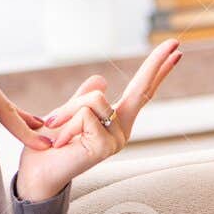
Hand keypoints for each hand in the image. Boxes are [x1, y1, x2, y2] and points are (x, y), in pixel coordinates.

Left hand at [15, 40, 182, 201]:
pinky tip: (59, 143)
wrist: (37, 172)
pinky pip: (85, 115)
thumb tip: (103, 80)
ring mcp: (117, 140)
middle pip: (141, 89)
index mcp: (117, 121)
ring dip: (66, 110)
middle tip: (176, 41)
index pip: (141, 91)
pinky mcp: (106, 147)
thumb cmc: (50, 145)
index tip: (175, 50)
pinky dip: (65, 124)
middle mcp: (123, 130)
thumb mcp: (68, 113)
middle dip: (156, 64)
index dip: (157, 69)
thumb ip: (83, 98)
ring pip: (94, 99)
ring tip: (55, 128)